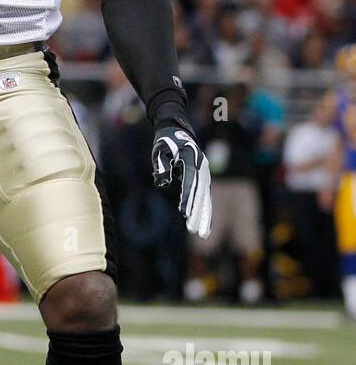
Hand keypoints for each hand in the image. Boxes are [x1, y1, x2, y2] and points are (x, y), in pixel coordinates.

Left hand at [152, 124, 212, 238]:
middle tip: (195, 231)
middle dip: (198, 213)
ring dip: (204, 216)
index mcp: (191, 159)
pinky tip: (201, 224)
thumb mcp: (159, 150)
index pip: (190, 182)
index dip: (188, 198)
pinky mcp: (202, 178)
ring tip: (202, 234)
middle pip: (201, 193)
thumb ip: (162, 165)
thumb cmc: (165, 141)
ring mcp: (204, 173)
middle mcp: (201, 167)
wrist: (176, 130)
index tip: (185, 213)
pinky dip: (203, 210)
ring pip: (206, 197)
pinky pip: (204, 196)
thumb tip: (163, 183)